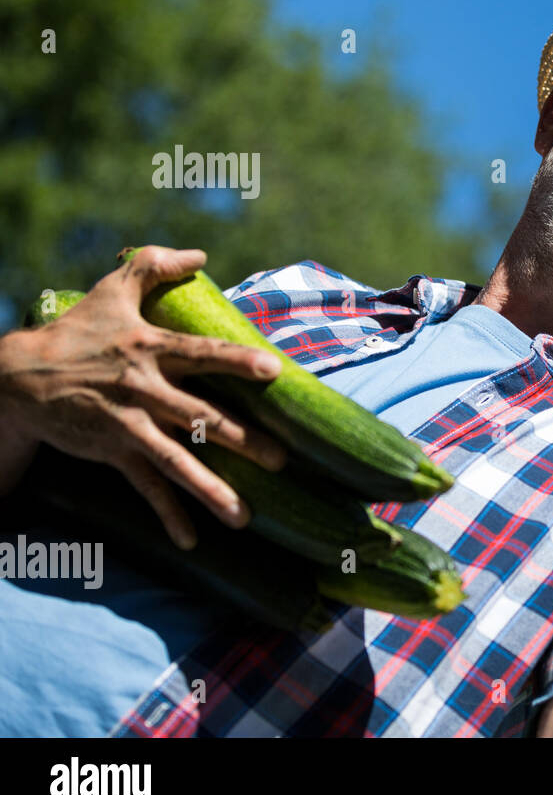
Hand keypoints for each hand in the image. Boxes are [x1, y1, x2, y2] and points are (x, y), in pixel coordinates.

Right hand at [0, 245, 286, 547]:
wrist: (16, 376)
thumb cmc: (77, 331)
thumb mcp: (112, 290)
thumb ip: (155, 265)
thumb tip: (200, 253)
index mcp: (152, 350)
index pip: (202, 355)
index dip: (237, 361)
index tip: (274, 371)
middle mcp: (145, 390)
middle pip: (200, 417)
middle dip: (242, 441)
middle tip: (283, 460)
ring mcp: (129, 425)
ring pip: (176, 462)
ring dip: (211, 491)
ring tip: (245, 517)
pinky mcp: (113, 451)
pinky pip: (146, 488)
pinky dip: (168, 515)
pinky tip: (193, 540)